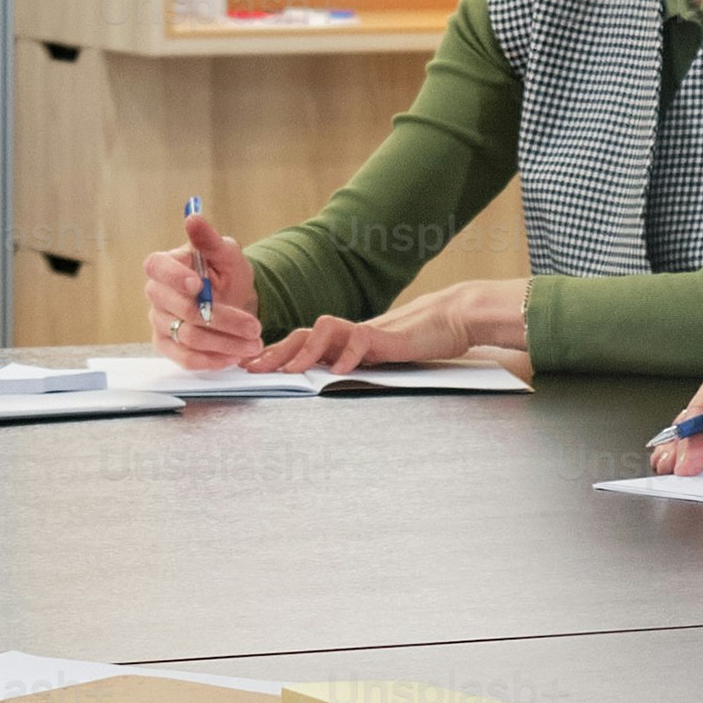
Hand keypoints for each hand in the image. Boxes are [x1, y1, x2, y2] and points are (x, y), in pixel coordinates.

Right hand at [142, 208, 266, 368]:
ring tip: (254, 343)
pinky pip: (185, 359)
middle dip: (222, 319)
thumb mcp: (226, 253)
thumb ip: (210, 239)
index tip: (199, 285)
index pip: (157, 268)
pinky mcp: (168, 345)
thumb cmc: (226, 273)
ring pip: (189, 337)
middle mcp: (157, 295)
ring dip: (225, 343)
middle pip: (181, 309)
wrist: (234, 299)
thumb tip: (193, 218)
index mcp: (165, 265)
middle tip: (255, 326)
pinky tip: (234, 357)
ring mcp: (160, 322)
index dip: (175, 277)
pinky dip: (212, 360)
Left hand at [244, 278, 519, 378]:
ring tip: (290, 373)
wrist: (452, 317)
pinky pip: (361, 339)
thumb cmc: (417, 341)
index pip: (300, 343)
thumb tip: (329, 385)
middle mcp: (348, 333)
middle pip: (301, 335)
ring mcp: (366, 330)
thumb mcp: (379, 360)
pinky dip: (348, 354)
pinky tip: (339, 372)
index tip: (249, 367)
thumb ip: (354, 367)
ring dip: (304, 352)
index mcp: (343, 341)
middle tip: (252, 369)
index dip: (274, 354)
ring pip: (324, 330)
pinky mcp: (386, 334)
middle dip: (274, 352)